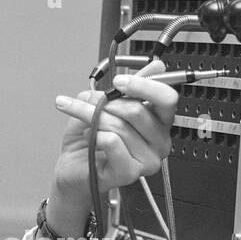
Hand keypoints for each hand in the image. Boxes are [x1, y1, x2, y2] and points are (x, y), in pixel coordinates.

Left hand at [49, 73, 178, 212]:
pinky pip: (111, 141)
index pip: (166, 99)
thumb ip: (132, 87)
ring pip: (118, 125)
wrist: (73, 168)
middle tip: (86, 101)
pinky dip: (93, 135)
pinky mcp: (130, 172)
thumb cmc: (91, 140)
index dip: (143, 86)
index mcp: (159, 123)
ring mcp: (147, 160)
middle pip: (136, 110)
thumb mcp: (109, 104)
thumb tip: (157, 67)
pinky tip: (89, 139)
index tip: (119, 81)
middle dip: (104, 101)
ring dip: (91, 115)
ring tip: (81, 118)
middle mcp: (159, 142)